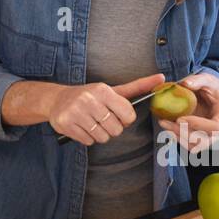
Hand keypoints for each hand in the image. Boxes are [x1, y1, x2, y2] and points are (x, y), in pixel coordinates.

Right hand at [46, 73, 165, 144]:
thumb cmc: (90, 96)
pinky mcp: (66, 124)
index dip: (125, 119)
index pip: (128, 115)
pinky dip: (87, 138)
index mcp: (102, 90)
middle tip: (102, 120)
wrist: (57, 99)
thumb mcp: (112, 89)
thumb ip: (138, 86)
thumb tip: (162, 78)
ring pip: (102, 137)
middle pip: (115, 129)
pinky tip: (81, 127)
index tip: (117, 115)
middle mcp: (88, 99)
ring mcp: (76, 112)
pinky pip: (88, 141)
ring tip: (91, 123)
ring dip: (99, 134)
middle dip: (112, 128)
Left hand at [156, 71, 218, 154]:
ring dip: (178, 137)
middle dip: (183, 133)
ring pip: (196, 145)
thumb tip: (185, 84)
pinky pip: (190, 144)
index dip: (198, 125)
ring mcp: (210, 134)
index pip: (216, 127)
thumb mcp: (207, 78)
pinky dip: (178, 139)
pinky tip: (168, 128)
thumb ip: (197, 80)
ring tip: (164, 124)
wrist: (212, 92)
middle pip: (205, 140)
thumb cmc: (211, 86)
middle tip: (166, 122)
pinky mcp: (200, 136)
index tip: (180, 118)